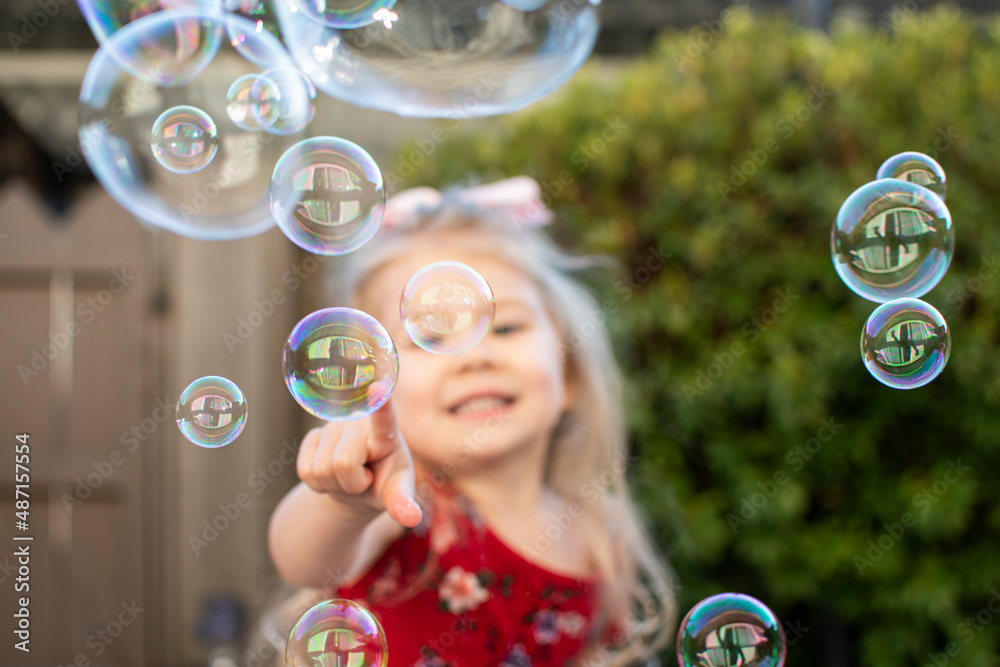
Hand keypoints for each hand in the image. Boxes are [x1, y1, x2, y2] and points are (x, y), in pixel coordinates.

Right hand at [296, 399, 421, 527]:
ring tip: (350, 476)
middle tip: (363, 479)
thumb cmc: (384, 484)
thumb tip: (410, 519)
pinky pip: (305, 471)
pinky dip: (318, 485)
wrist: (359, 487)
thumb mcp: (397, 493)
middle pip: (342, 462)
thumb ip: (403, 503)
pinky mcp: (312, 438)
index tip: (377, 387)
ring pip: (320, 469)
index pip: (384, 419)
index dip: (379, 404)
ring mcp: (333, 428)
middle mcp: (359, 423)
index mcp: (386, 433)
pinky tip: (331, 475)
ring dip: (334, 484)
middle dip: (352, 483)